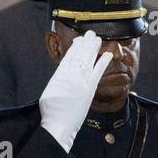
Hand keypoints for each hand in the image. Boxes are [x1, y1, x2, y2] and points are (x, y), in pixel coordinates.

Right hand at [39, 30, 111, 152]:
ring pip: (88, 59)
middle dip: (86, 42)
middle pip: (80, 54)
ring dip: (94, 47)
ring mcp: (81, 80)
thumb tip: (62, 79)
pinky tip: (108, 54)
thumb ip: (58, 81)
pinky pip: (98, 71)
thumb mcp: (50, 91)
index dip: (75, 46)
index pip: (69, 56)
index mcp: (59, 74)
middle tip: (91, 34)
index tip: (79, 40)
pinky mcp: (90, 88)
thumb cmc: (51, 112)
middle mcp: (71, 74)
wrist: (59, 123)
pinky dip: (103, 61)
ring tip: (98, 38)